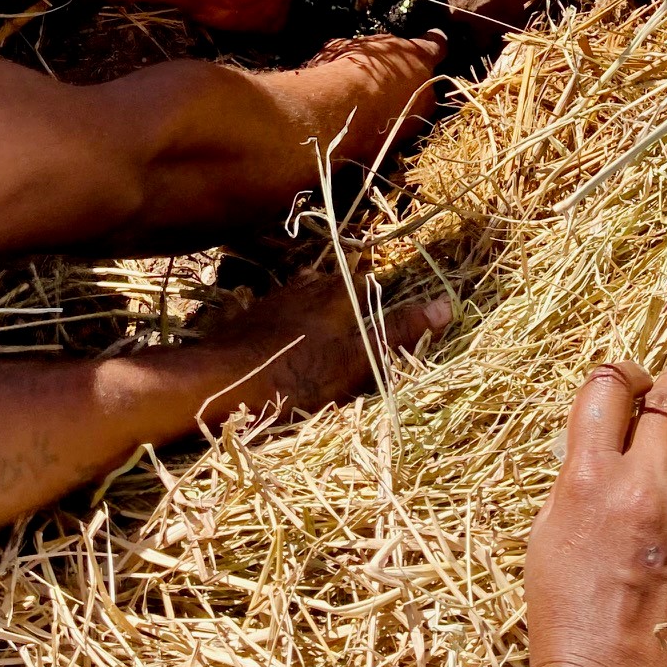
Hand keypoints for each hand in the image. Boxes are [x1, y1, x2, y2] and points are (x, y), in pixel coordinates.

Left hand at [193, 274, 451, 426]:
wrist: (219, 383)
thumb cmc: (296, 374)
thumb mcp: (358, 360)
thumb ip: (398, 331)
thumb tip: (447, 303)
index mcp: (334, 296)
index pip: (364, 283)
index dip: (375, 296)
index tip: (383, 310)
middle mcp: (301, 290)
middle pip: (329, 287)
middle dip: (341, 300)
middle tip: (352, 325)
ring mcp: (267, 304)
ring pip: (296, 299)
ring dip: (308, 311)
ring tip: (317, 334)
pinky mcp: (239, 324)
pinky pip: (263, 318)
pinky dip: (273, 328)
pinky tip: (270, 342)